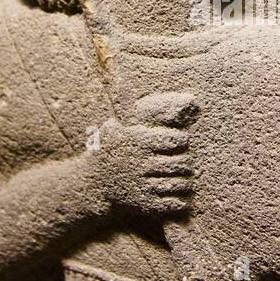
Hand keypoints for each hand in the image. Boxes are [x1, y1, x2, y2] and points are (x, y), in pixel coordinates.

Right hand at [94, 91, 198, 216]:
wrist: (91, 186)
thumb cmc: (109, 152)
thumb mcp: (114, 127)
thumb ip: (124, 104)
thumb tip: (122, 76)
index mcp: (138, 141)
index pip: (176, 139)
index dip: (183, 141)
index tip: (181, 143)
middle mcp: (141, 162)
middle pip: (182, 162)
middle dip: (188, 162)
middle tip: (187, 162)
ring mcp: (143, 184)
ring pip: (180, 183)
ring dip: (187, 181)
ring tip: (185, 178)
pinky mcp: (144, 204)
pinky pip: (174, 203)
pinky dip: (182, 201)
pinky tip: (182, 196)